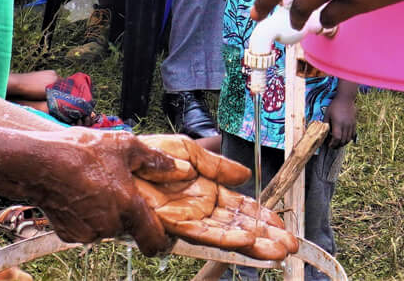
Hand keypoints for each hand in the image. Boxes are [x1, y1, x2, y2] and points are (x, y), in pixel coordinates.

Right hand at [27, 129, 182, 253]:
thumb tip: (173, 167)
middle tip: (116, 186)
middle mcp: (110, 226)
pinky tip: (76, 193)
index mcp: (128, 208)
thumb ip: (153, 159)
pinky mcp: (68, 234)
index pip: (153, 241)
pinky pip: (84, 227)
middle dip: (124, 209)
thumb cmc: (80, 152)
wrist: (39, 163)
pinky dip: (84, 215)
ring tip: (92, 185)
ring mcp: (88, 232)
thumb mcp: (124, 146)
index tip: (163, 235)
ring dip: (104, 211)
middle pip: (127, 225)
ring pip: (105, 226)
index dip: (161, 241)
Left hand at [131, 134, 294, 260]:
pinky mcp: (173, 224)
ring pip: (226, 235)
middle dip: (264, 236)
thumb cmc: (145, 155)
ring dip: (253, 243)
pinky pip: (205, 233)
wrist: (115, 161)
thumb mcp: (189, 152)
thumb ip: (217, 165)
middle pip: (237, 226)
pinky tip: (247, 240)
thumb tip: (245, 175)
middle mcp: (199, 209)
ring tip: (277, 250)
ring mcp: (188, 218)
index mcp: (205, 191)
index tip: (281, 226)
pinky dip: (227, 238)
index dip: (261, 217)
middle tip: (288, 246)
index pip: (239, 208)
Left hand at [324, 91, 357, 146]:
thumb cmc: (334, 106)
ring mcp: (351, 125)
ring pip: (348, 139)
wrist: (346, 99)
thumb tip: (323, 133)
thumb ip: (325, 124)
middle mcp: (345, 126)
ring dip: (343, 143)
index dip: (332, 144)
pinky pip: (352, 135)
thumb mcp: (327, 114)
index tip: (329, 145)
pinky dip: (348, 139)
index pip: (336, 138)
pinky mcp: (354, 124)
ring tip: (338, 143)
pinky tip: (344, 139)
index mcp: (338, 123)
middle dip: (337, 145)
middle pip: (343, 141)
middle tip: (332, 146)